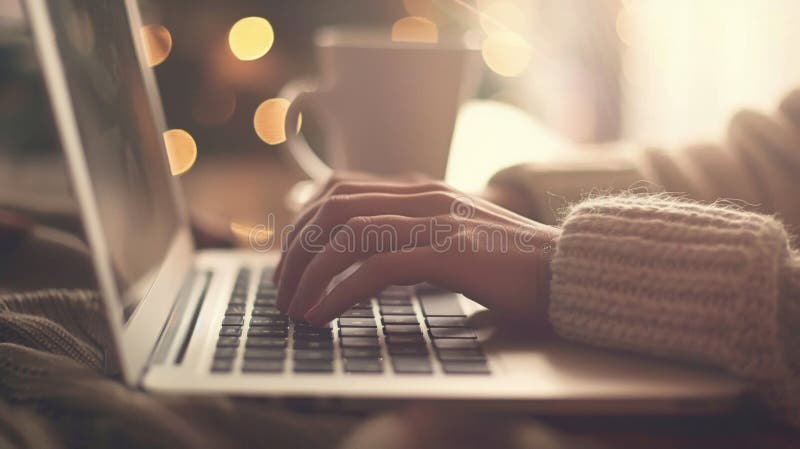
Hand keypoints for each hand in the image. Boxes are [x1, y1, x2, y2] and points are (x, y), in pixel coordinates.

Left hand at [273, 178, 559, 327]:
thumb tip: (364, 265)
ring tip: (295, 310)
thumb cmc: (513, 266)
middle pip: (332, 208)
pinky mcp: (451, 251)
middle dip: (295, 252)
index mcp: (421, 191)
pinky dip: (339, 292)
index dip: (302, 224)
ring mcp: (438, 220)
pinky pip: (377, 266)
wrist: (571, 271)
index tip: (290, 264)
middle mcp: (424, 197)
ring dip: (309, 274)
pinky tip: (324, 315)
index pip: (339, 189)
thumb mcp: (453, 242)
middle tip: (283, 293)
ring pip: (347, 232)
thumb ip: (412, 240)